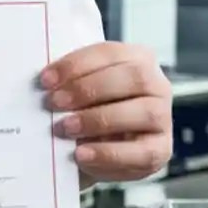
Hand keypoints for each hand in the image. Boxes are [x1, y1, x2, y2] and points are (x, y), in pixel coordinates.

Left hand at [40, 42, 172, 182]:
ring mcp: (163, 117)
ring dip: (99, 120)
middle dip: (88, 89)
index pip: (109, 53)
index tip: (46, 79)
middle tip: (54, 103)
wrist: (95, 151)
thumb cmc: (87, 111)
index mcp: (137, 58)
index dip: (77, 65)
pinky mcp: (161, 150)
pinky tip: (82, 154)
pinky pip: (142, 153)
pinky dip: (109, 154)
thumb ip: (68, 82)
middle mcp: (157, 84)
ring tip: (65, 128)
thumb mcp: (78, 92)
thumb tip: (44, 81)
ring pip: (143, 112)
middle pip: (132, 77)